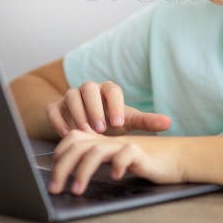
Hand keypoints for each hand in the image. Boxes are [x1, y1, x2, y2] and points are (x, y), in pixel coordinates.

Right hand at [47, 81, 170, 137]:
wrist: (89, 125)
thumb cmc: (112, 122)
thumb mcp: (129, 122)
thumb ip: (147, 121)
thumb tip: (169, 122)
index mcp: (107, 89)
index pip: (111, 89)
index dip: (114, 105)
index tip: (118, 123)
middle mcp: (88, 89)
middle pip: (88, 88)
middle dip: (94, 108)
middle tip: (100, 129)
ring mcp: (70, 96)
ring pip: (70, 96)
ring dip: (77, 114)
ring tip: (86, 132)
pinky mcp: (56, 107)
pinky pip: (53, 109)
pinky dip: (58, 120)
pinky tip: (67, 134)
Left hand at [47, 130, 184, 194]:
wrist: (177, 157)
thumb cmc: (146, 161)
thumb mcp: (117, 159)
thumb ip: (99, 159)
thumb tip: (72, 174)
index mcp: (104, 141)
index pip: (74, 138)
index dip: (61, 152)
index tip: (53, 171)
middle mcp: (111, 140)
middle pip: (80, 146)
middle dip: (63, 167)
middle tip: (54, 188)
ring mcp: (125, 145)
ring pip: (97, 151)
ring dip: (83, 171)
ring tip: (77, 190)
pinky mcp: (141, 152)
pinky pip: (126, 155)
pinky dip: (117, 165)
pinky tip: (115, 177)